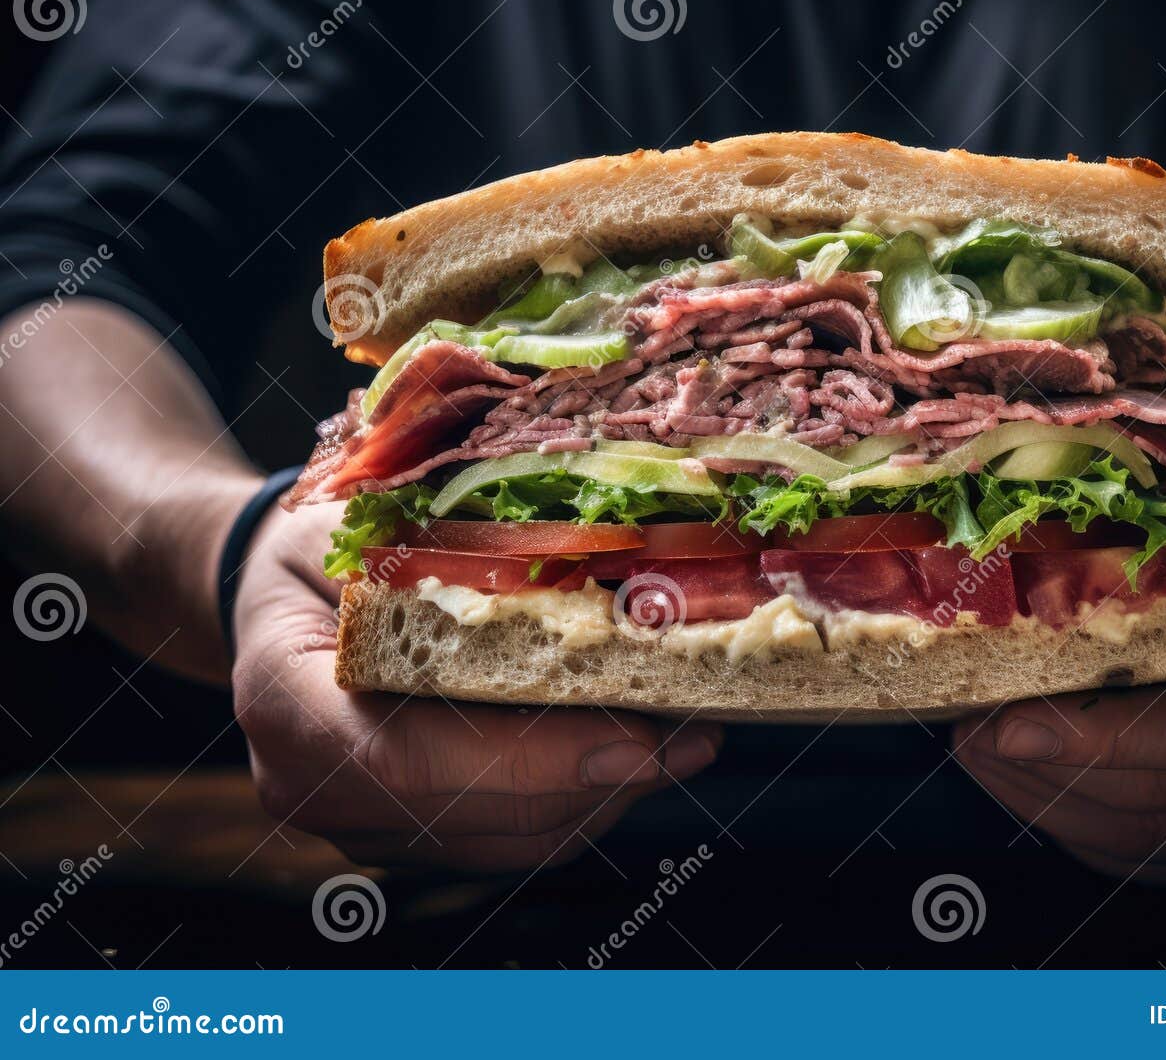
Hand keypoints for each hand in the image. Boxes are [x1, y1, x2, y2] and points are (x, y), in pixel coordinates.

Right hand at [231, 502, 721, 871]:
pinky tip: (640, 755)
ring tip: (688, 742)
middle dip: (599, 780)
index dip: (531, 763)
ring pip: (502, 841)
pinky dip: (579, 803)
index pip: (409, 762)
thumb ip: (464, 552)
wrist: (276, 587)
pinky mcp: (400, 833)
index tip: (638, 739)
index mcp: (283, 693)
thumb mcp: (377, 515)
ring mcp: (353, 820)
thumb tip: (617, 561)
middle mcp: (306, 780)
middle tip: (697, 736)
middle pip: (473, 815)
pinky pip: (503, 840)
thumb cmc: (328, 538)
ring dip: (605, 797)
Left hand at [952, 470, 1165, 882]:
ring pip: (1138, 836)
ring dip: (1040, 793)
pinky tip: (1012, 770)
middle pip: (1164, 794)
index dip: (1111, 734)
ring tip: (969, 739)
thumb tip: (1125, 538)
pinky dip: (1063, 817)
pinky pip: (1137, 856)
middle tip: (962, 720)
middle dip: (1049, 763)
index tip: (1015, 720)